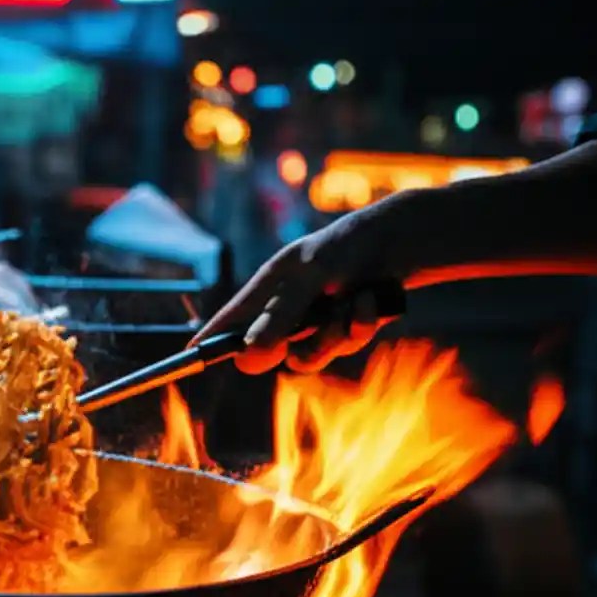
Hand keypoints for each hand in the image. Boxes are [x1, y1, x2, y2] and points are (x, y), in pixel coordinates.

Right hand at [192, 195, 410, 373]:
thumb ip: (282, 314)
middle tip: (286, 343)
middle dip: (284, 346)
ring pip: (309, 355)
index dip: (212, 336)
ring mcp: (316, 320)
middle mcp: (289, 305)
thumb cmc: (350, 245)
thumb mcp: (312, 274)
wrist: (404, 242)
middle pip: (266, 348)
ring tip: (352, 303)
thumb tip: (249, 351)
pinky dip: (359, 324)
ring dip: (333, 335)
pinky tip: (369, 301)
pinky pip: (343, 345)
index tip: (192, 353)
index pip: (232, 316)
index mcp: (270, 284)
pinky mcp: (344, 329)